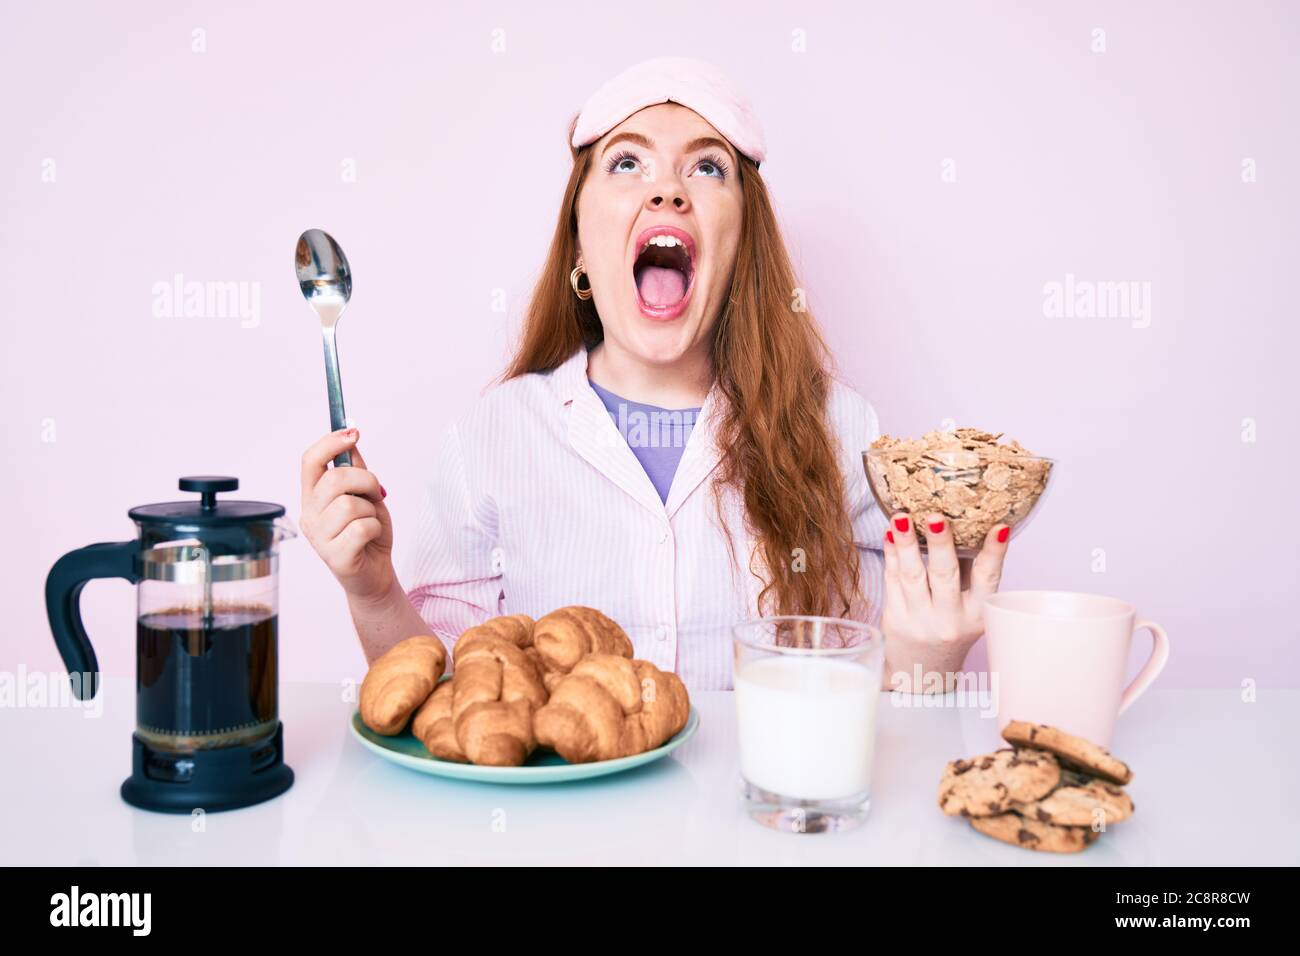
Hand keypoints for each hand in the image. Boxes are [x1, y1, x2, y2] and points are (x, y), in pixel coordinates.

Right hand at [299, 427, 395, 605]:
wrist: (375, 575)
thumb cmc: (368, 534)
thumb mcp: (365, 497)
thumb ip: (356, 471)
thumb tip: (351, 439)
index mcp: (312, 498)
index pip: (310, 462)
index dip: (330, 443)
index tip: (353, 432)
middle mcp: (309, 516)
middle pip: (334, 480)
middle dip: (365, 480)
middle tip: (375, 492)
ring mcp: (319, 538)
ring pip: (350, 505)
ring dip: (371, 510)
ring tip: (370, 522)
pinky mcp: (335, 557)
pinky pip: (362, 528)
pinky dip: (375, 528)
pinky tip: (371, 538)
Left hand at [880, 511, 1009, 691]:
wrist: (921, 668)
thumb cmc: (950, 623)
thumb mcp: (969, 605)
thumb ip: (969, 570)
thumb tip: (965, 518)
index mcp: (978, 614)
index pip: (988, 579)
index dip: (995, 553)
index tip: (1000, 527)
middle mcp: (950, 620)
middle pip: (944, 576)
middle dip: (940, 544)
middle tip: (935, 516)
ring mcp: (920, 621)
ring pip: (911, 576)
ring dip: (905, 544)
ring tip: (900, 517)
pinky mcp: (895, 620)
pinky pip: (892, 581)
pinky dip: (891, 555)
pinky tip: (889, 535)